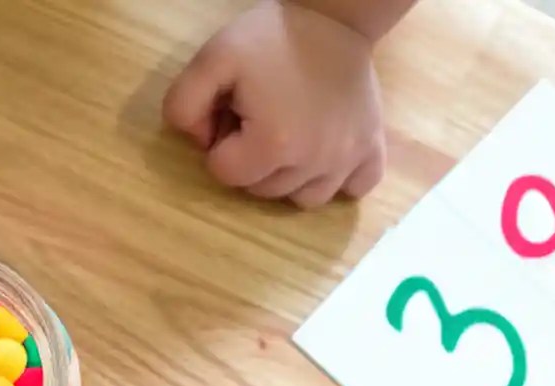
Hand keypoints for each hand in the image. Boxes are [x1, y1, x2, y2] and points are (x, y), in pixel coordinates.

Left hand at [163, 0, 386, 207]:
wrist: (332, 16)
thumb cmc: (270, 38)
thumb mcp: (211, 59)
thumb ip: (184, 105)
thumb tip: (199, 143)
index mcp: (272, 145)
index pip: (225, 173)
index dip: (220, 143)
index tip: (233, 112)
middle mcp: (314, 163)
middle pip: (262, 190)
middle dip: (251, 159)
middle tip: (259, 116)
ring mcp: (346, 160)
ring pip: (304, 198)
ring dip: (288, 176)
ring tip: (288, 134)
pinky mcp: (371, 150)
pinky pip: (355, 189)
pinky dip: (339, 181)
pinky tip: (325, 157)